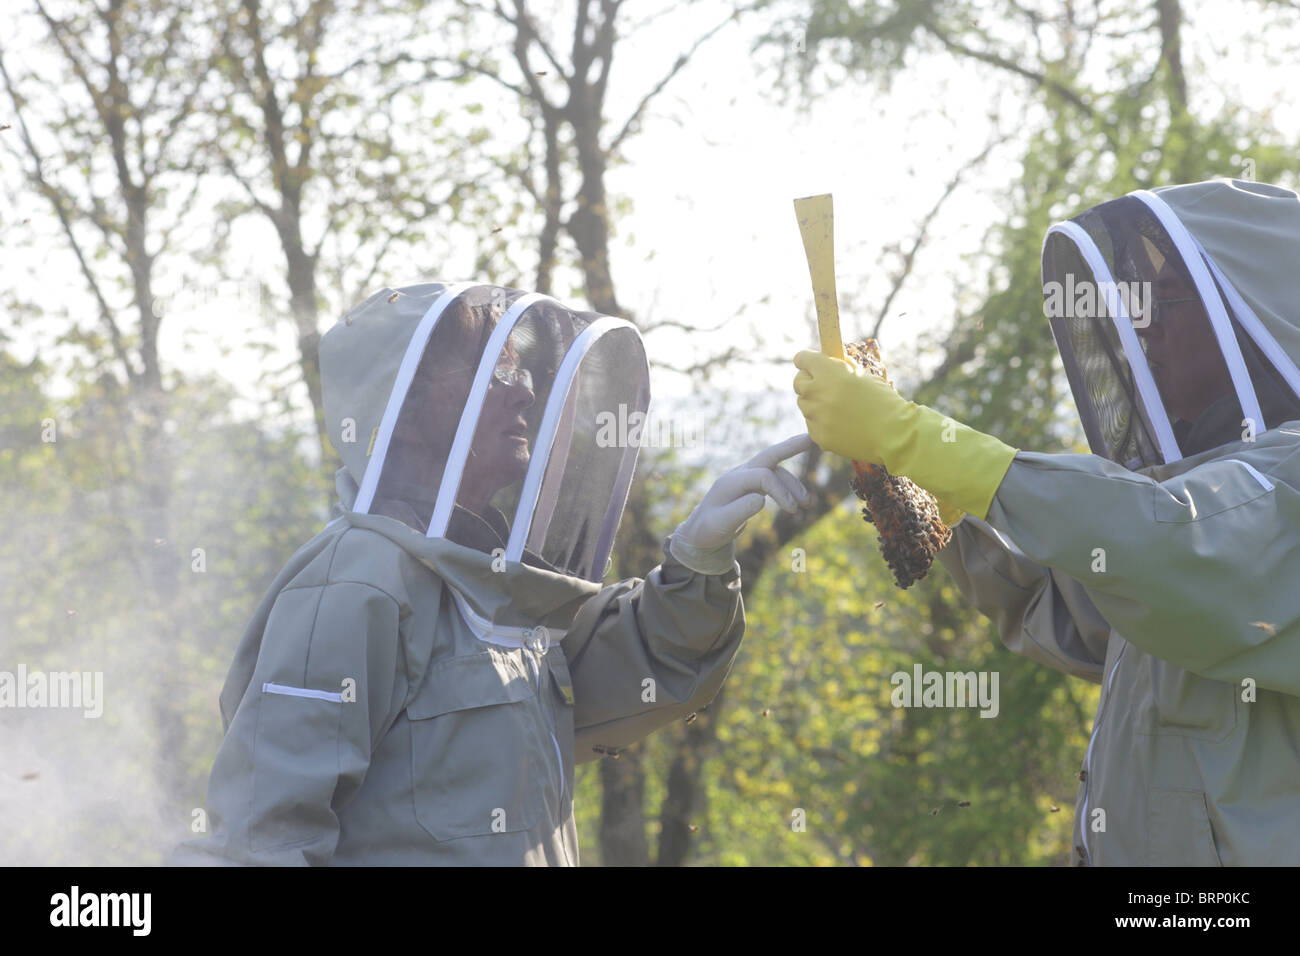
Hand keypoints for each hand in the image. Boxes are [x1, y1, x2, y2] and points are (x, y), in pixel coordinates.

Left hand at [669, 434, 813, 573]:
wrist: (700, 532)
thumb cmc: (709, 528)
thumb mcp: (721, 523)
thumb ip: (740, 511)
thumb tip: (761, 499)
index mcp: (731, 481)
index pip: (763, 476)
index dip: (780, 490)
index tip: (792, 509)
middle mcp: (740, 474)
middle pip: (768, 455)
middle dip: (790, 446)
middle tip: (812, 439)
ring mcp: (746, 478)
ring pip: (775, 471)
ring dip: (792, 484)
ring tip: (806, 502)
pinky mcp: (752, 486)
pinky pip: (774, 479)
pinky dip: (788, 487)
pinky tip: (798, 500)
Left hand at [792, 350, 907, 464]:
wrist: (894, 434)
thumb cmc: (884, 401)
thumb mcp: (865, 375)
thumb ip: (843, 366)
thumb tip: (830, 359)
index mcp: (828, 371)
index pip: (802, 358)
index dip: (807, 360)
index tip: (811, 363)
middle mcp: (817, 392)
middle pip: (798, 382)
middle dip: (808, 381)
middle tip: (823, 385)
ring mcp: (816, 416)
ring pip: (805, 404)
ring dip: (816, 403)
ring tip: (839, 408)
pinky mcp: (819, 435)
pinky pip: (812, 424)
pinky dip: (822, 423)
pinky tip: (842, 424)